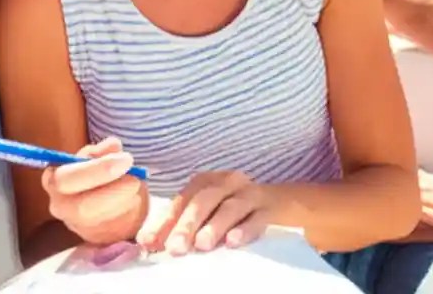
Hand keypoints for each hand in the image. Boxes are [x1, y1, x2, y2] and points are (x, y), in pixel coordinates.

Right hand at [42, 137, 147, 243]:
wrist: (106, 195)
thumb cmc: (99, 171)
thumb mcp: (101, 154)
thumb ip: (105, 150)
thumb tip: (113, 147)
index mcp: (55, 180)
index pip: (66, 179)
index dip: (98, 170)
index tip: (126, 160)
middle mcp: (61, 207)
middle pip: (81, 208)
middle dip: (113, 192)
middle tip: (135, 178)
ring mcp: (77, 227)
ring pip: (101, 222)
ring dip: (124, 203)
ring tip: (136, 185)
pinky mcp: (96, 240)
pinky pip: (114, 232)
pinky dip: (130, 215)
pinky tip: (135, 200)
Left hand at [137, 171, 271, 254]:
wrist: (284, 206)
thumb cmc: (238, 214)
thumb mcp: (210, 216)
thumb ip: (185, 227)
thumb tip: (152, 245)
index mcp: (206, 183)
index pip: (181, 201)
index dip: (163, 221)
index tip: (148, 242)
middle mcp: (227, 183)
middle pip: (203, 200)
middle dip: (186, 224)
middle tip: (175, 248)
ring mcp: (251, 194)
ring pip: (230, 207)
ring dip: (214, 226)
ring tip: (202, 246)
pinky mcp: (271, 208)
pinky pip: (258, 218)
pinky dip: (245, 229)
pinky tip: (233, 242)